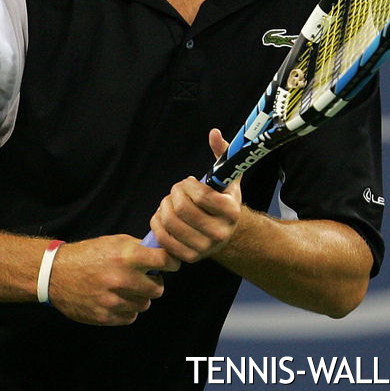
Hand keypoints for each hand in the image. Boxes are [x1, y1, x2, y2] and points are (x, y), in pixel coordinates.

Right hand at [47, 235, 179, 325]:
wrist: (55, 273)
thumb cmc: (88, 254)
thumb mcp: (114, 241)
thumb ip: (139, 248)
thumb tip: (162, 253)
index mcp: (127, 256)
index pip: (164, 261)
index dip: (172, 262)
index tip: (171, 264)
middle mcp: (122, 279)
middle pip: (159, 289)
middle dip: (154, 283)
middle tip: (144, 278)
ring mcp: (113, 300)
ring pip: (145, 305)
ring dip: (140, 298)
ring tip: (127, 289)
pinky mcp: (105, 316)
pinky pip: (130, 317)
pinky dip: (127, 309)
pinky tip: (117, 299)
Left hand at [148, 128, 241, 263]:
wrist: (225, 232)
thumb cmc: (223, 200)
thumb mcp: (228, 176)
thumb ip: (222, 153)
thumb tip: (214, 133)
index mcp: (231, 211)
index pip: (202, 196)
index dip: (188, 185)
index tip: (188, 182)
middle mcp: (220, 233)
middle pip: (181, 209)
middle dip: (173, 194)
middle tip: (176, 191)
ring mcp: (205, 248)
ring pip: (170, 222)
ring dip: (163, 206)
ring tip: (169, 202)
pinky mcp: (190, 257)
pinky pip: (163, 238)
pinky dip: (157, 223)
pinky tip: (162, 216)